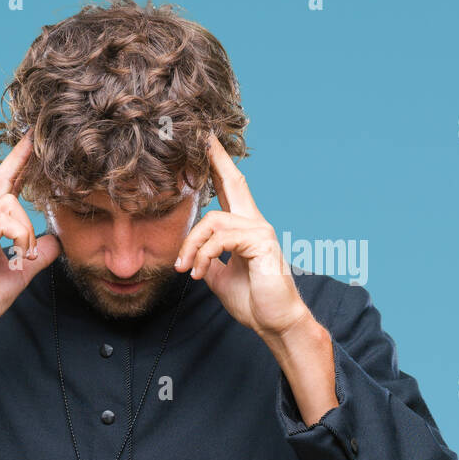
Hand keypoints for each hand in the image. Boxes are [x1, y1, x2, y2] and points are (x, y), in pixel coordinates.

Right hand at [0, 131, 61, 341]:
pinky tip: (21, 254)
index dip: (19, 165)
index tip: (32, 144)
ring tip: (28, 255)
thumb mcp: (18, 275)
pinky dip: (19, 236)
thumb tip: (55, 242)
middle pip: (0, 180)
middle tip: (34, 137)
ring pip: (9, 203)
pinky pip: (2, 221)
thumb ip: (36, 257)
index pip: (5, 188)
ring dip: (27, 228)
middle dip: (19, 158)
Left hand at [174, 134, 309, 338]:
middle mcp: (255, 223)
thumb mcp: (219, 278)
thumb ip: (207, 260)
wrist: (274, 322)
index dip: (219, 168)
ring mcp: (260, 231)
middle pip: (235, 183)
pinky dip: (204, 256)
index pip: (231, 192)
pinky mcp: (261, 243)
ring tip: (184, 269)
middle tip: (203, 137)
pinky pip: (221, 239)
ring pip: (212, 222)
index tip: (207, 145)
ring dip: (190, 246)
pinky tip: (197, 273)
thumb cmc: (252, 301)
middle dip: (218, 160)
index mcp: (244, 229)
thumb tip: (191, 254)